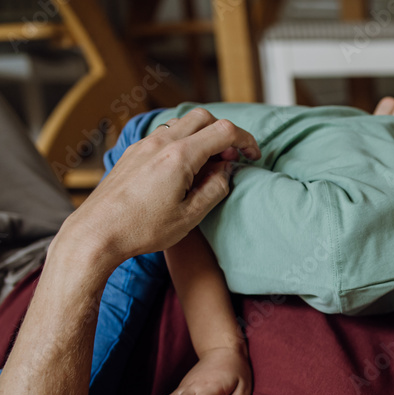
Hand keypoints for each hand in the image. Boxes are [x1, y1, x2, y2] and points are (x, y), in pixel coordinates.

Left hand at [56, 107, 260, 269]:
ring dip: (202, 137)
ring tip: (207, 167)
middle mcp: (161, 143)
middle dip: (224, 133)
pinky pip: (164, 135)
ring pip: (182, 124)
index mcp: (180, 157)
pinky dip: (183, 143)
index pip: (224, 131)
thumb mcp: (190, 216)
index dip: (246, 141)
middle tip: (230, 161)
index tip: (254, 156)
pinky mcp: (132, 153)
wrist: (96, 233)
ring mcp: (143, 145)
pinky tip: (183, 170)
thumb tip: (226, 170)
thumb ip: (215, 188)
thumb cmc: (143, 229)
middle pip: (203, 117)